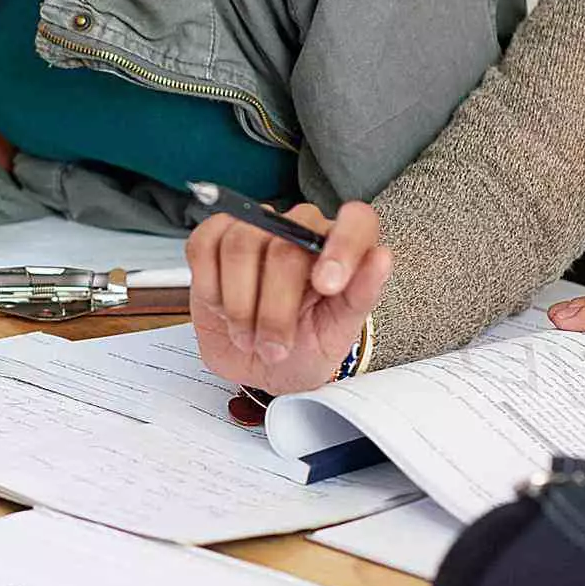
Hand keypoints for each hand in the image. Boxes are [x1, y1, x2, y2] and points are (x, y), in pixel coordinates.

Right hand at [186, 200, 391, 393]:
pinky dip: (209, 286)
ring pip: (239, 245)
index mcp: (341, 248)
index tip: (328, 286)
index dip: (342, 247)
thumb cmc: (305, 348)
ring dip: (239, 305)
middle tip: (275, 348)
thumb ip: (360, 296)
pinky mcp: (214, 239)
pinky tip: (222, 308)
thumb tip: (381, 258)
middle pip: (283, 246)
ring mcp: (253, 231)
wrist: (260, 364)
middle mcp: (299, 230)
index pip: (355, 221)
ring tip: (248, 337)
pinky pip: (203, 245)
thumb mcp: (338, 334)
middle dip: (275, 309)